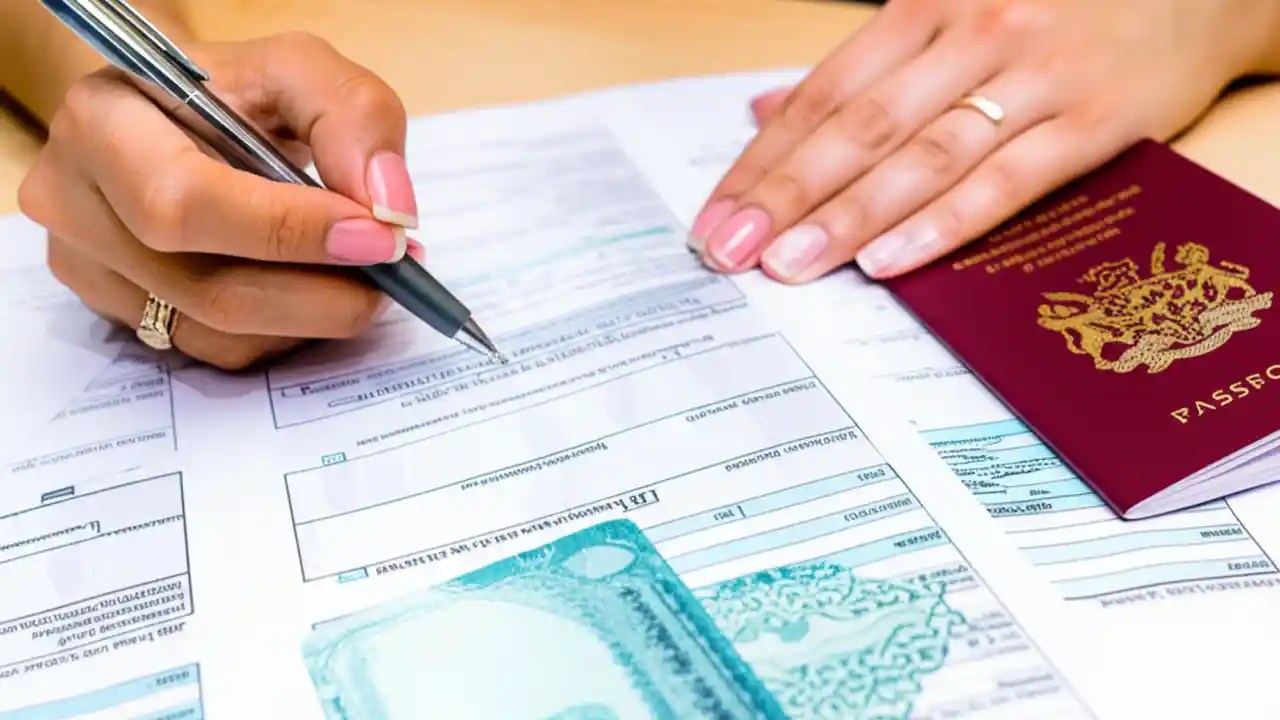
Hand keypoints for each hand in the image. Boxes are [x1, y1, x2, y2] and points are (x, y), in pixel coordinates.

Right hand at [19, 32, 422, 369]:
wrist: (179, 117)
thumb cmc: (235, 91)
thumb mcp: (299, 70)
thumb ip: (353, 117)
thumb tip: (386, 210)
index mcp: (102, 123)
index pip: (187, 202)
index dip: (292, 232)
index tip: (380, 240)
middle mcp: (74, 203)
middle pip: (205, 287)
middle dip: (320, 291)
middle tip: (394, 272)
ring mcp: (89, 269)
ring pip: (219, 333)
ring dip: (315, 317)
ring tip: (369, 277)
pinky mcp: (119, 315)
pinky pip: (219, 351)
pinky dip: (287, 330)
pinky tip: (316, 289)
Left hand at [690, 0, 1279, 282]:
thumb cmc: (1050, 11)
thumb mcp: (948, 17)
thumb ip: (858, 71)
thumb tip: (763, 111)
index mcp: (924, 8)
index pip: (823, 94)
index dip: (763, 159)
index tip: (716, 214)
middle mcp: (971, 34)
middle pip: (858, 128)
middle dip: (785, 195)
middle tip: (728, 252)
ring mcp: (1034, 76)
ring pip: (922, 156)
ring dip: (848, 216)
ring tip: (789, 267)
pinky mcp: (1094, 120)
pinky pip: (1006, 179)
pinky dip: (943, 223)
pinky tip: (889, 261)